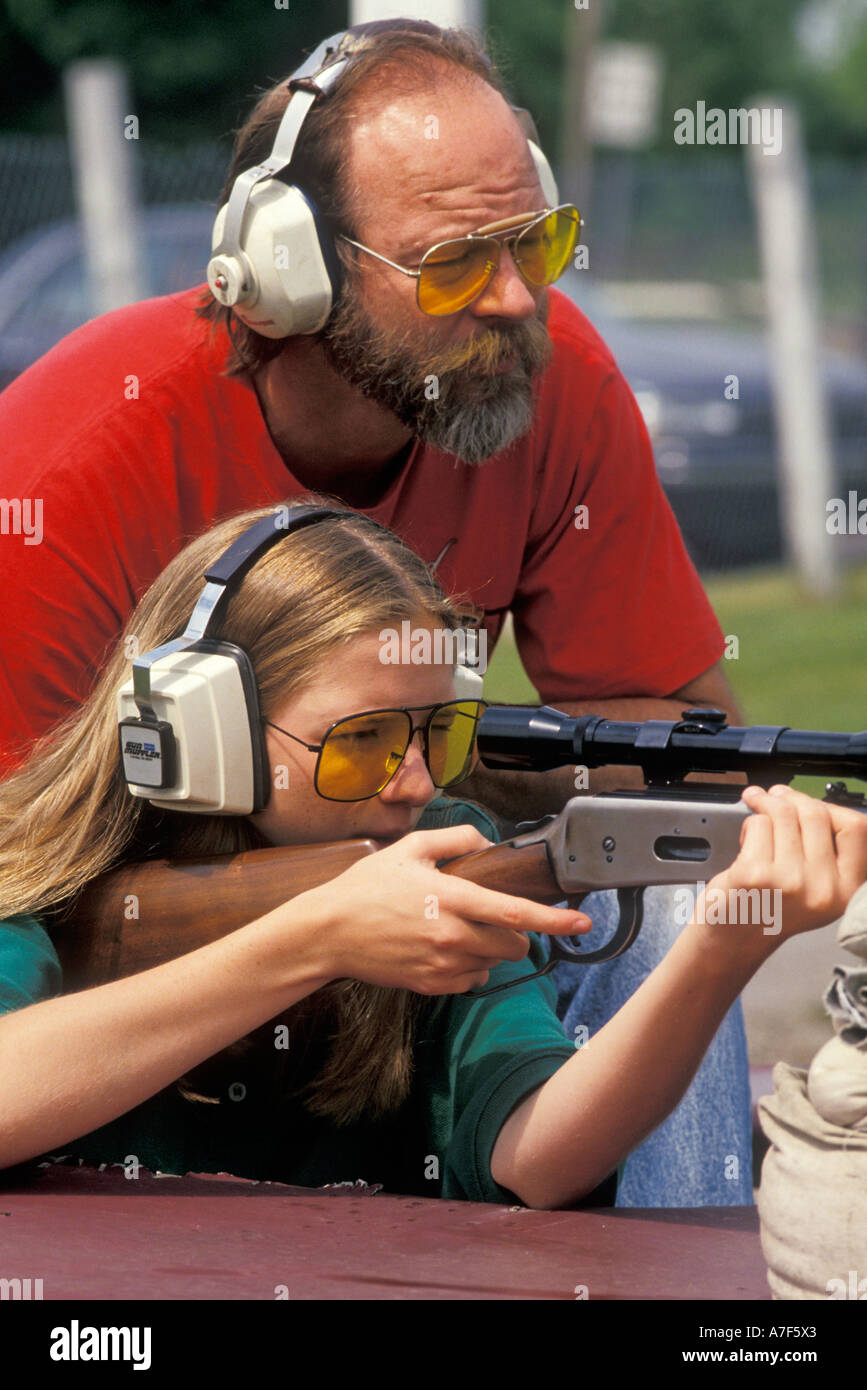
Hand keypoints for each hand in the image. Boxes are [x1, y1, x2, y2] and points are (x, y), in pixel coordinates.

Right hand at [305, 825, 590, 994]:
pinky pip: (470, 980)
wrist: (328, 932)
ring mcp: (441, 965)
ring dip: (491, 950)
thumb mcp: (409, 848)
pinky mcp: (430, 986)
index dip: (555, 920)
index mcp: (452, 898)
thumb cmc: (366, 888)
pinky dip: (469, 967)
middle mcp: (452, 936)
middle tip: (494, 918)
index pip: (516, 913)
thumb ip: (455, 838)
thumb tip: (486, 841)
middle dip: (516, 934)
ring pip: (493, 964)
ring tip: (459, 930)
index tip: (583, 922)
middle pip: (513, 945)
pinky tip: (444, 949)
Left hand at [693, 785, 866, 950]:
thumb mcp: (817, 888)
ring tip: (757, 817)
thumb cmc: (772, 908)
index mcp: (846, 889)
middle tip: (773, 796)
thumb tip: (808, 799)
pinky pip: (758, 824)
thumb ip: (825, 850)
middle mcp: (823, 888)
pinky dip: (748, 826)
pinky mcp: (756, 874)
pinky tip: (746, 843)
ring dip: (765, 808)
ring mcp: (790, 881)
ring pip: (783, 814)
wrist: (736, 938)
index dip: (832, 807)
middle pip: (815, 813)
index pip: (856, 828)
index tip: (811, 802)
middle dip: (790, 798)